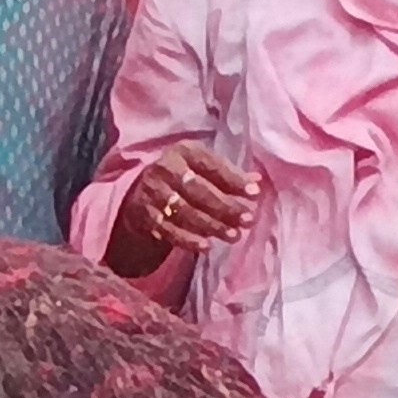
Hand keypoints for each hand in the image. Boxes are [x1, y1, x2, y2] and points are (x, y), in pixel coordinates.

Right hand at [132, 143, 256, 251]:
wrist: (140, 189)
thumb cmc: (184, 174)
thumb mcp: (204, 166)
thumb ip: (229, 174)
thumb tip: (257, 181)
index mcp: (184, 151)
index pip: (212, 165)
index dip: (234, 180)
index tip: (255, 193)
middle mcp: (165, 169)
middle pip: (198, 190)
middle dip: (225, 207)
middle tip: (247, 220)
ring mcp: (151, 192)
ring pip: (184, 212)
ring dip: (211, 226)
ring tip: (234, 235)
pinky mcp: (143, 215)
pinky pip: (167, 230)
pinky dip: (187, 240)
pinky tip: (206, 246)